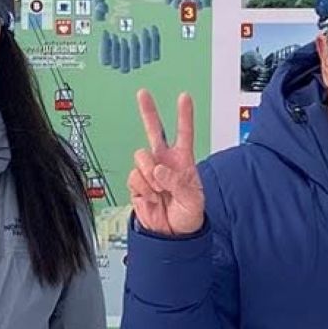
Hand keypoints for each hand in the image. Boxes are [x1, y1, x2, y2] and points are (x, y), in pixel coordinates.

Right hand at [130, 89, 204, 236]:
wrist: (172, 234)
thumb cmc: (188, 215)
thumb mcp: (193, 199)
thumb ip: (177, 182)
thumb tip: (158, 170)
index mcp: (183, 161)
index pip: (184, 133)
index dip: (184, 115)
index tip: (184, 97)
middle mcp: (164, 162)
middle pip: (154, 131)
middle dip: (148, 111)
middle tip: (143, 93)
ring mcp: (149, 172)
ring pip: (141, 157)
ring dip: (150, 175)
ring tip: (160, 191)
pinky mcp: (137, 184)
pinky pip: (134, 178)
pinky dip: (143, 189)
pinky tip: (152, 197)